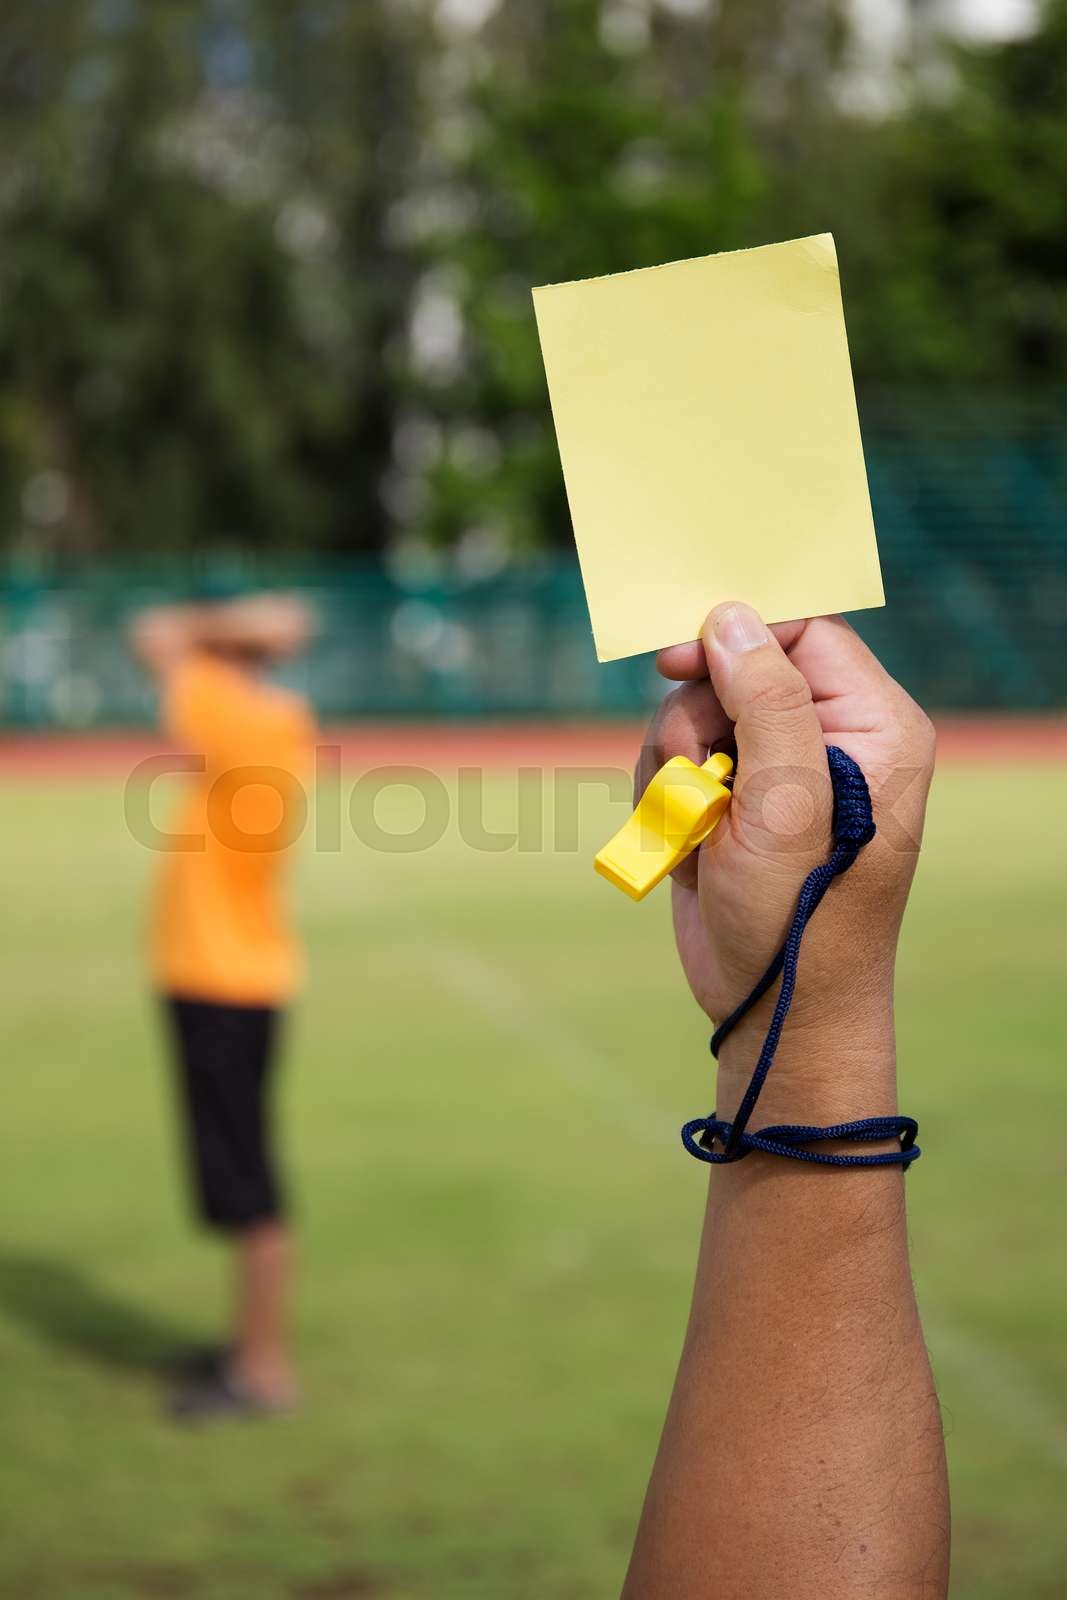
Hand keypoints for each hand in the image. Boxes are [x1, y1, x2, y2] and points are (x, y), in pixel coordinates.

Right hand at [638, 603, 935, 1103]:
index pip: (805, 634)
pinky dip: (665, 799)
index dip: (738, 636)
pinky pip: (674, 763)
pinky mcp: (732, 804)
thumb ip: (767, 700)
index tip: (677, 660)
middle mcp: (830, 740)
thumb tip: (730, 618)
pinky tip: (686, 844)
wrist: (773, 1009)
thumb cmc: (800, 911)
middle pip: (736, 671)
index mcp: (873, 725)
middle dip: (697, 721)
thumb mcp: (788, 800)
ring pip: (693, 717)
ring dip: (675, 768)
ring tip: (697, 827)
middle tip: (697, 774)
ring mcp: (777, 773)